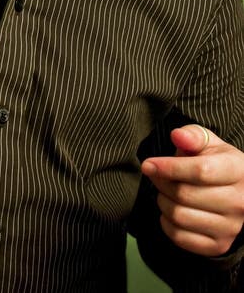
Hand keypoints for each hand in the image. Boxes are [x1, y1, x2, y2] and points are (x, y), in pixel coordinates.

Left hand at [141, 124, 243, 256]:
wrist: (238, 193)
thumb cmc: (217, 162)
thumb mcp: (209, 143)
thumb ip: (192, 136)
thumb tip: (177, 136)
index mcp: (237, 172)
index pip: (200, 171)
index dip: (169, 167)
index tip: (147, 165)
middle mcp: (238, 202)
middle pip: (185, 195)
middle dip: (162, 183)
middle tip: (156, 176)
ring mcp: (231, 227)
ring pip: (180, 216)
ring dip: (163, 202)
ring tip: (164, 191)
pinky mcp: (219, 246)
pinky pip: (181, 237)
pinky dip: (166, 223)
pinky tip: (170, 210)